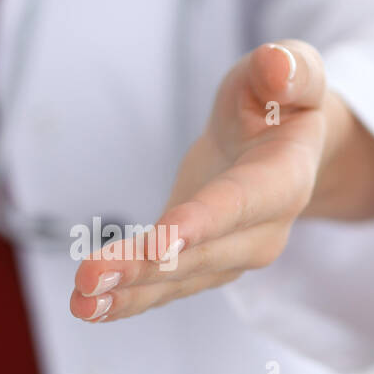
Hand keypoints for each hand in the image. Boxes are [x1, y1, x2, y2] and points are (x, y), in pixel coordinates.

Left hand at [70, 40, 373, 322]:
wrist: (285, 143)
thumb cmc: (281, 100)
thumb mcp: (292, 70)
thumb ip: (290, 68)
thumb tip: (277, 66)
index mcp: (286, 178)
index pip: (242, 203)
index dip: (203, 222)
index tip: (162, 240)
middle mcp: (265, 230)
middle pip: (202, 254)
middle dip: (147, 267)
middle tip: (91, 278)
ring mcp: (233, 256)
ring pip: (179, 280)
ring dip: (129, 293)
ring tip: (81, 303)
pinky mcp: (201, 266)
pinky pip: (165, 289)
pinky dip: (126, 301)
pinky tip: (88, 307)